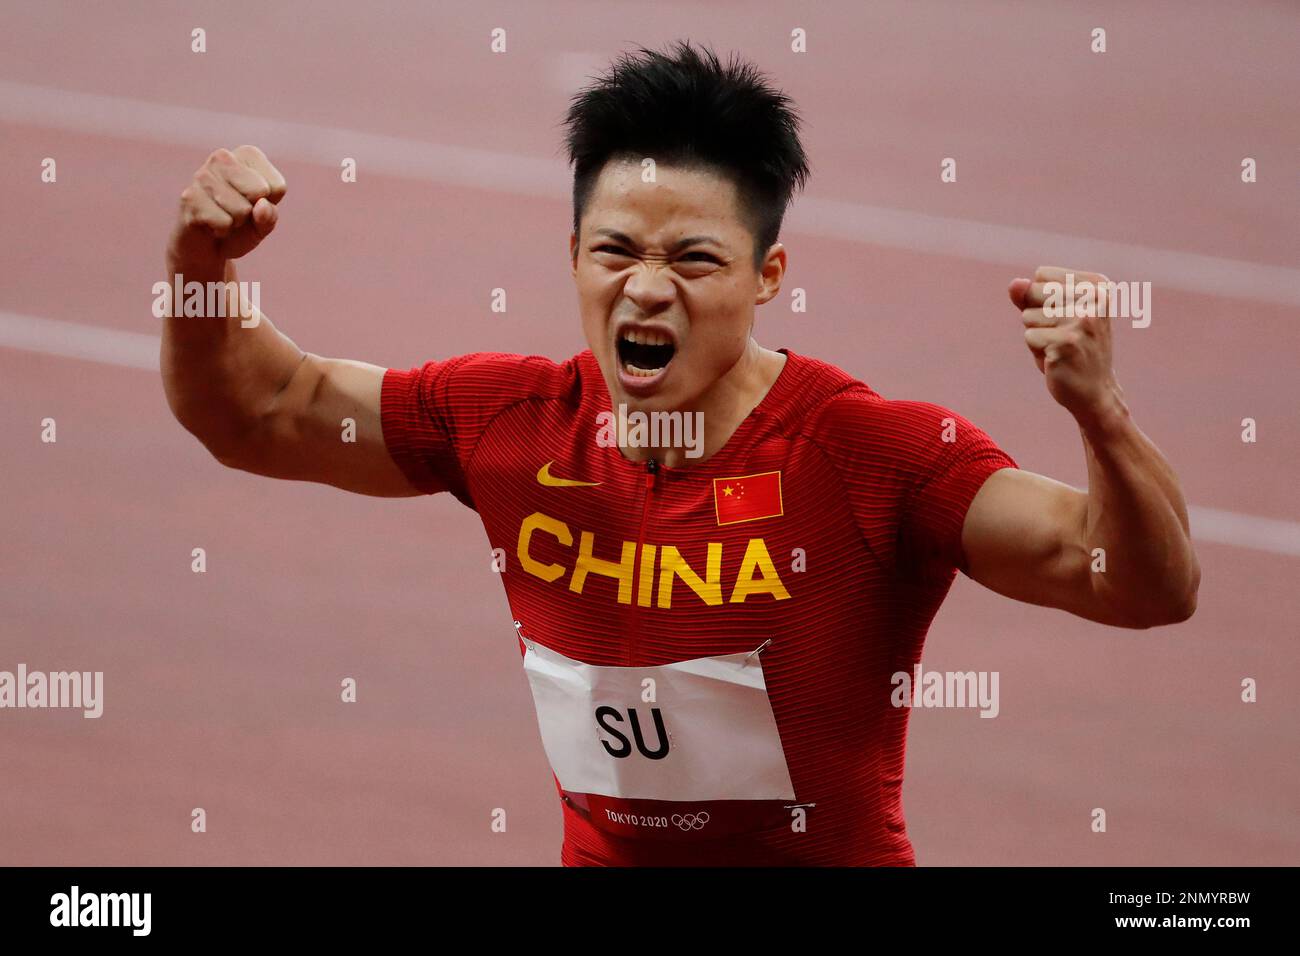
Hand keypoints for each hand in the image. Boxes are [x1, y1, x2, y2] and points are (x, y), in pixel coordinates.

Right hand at [167, 146, 286, 274]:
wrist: (206, 247)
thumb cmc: (241, 229)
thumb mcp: (264, 224)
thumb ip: (270, 216)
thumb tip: (262, 205)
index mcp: (247, 155)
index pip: (278, 186)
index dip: (270, 205)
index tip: (253, 204)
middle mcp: (223, 157)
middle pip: (260, 192)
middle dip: (252, 212)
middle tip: (237, 212)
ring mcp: (203, 175)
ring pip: (241, 209)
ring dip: (235, 222)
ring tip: (223, 216)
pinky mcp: (189, 196)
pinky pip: (223, 222)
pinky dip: (221, 230)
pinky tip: (210, 223)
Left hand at [1009, 265, 1125, 431]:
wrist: (1094, 391)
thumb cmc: (1072, 348)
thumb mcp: (1053, 315)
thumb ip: (1031, 295)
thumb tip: (1014, 283)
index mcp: (1097, 285)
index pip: (1042, 275)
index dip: (1041, 298)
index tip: (1066, 316)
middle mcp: (1094, 299)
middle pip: (1033, 292)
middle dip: (1037, 316)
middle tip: (1062, 335)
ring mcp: (1082, 320)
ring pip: (1029, 316)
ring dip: (1037, 335)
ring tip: (1060, 347)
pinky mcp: (1067, 342)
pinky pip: (1029, 336)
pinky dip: (1037, 350)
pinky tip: (1058, 359)